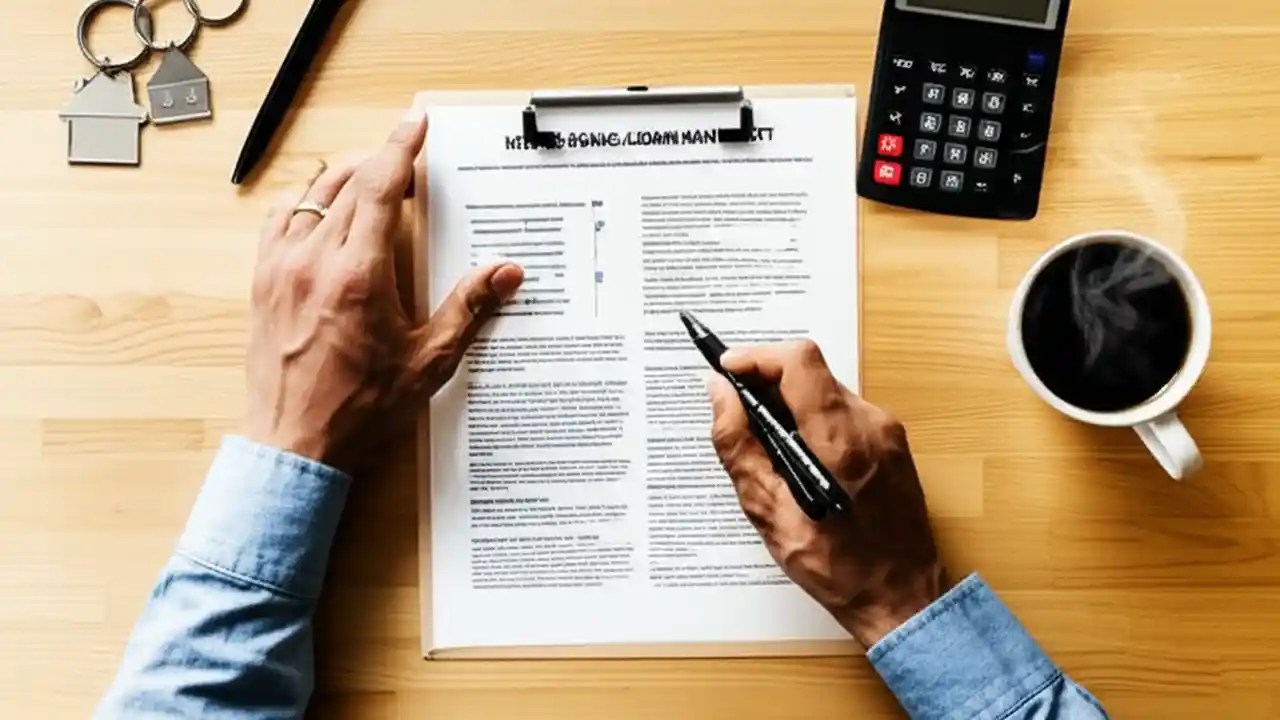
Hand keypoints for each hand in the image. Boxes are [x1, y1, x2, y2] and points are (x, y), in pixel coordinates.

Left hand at [244, 119, 523, 472]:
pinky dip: (304, 204)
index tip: (416, 125)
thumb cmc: (361, 409)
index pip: (379, 186)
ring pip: (312, 196)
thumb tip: (505, 274)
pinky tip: (320, 211)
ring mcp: (281, 269)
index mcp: (359, 274)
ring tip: (371, 180)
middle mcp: (314, 260)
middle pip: (347, 182)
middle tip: (407, 160)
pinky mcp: (261, 283)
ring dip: (344, 178)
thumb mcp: (428, 361)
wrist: (295, 444)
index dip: (401, 147)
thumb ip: (468, 308)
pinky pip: (279, 221)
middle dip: (381, 163)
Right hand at [706, 341, 946, 647]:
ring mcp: (887, 431)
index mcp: (839, 442)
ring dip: (789, 402)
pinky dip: (812, 419)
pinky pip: (843, 410)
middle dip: (766, 381)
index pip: (799, 362)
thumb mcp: (770, 513)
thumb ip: (740, 447)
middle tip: (737, 412)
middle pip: (810, 370)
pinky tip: (797, 458)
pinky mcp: (892, 441)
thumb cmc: (839, 569)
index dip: (756, 357)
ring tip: (766, 447)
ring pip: (825, 389)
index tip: (727, 371)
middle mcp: (870, 426)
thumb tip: (720, 394)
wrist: (902, 598)